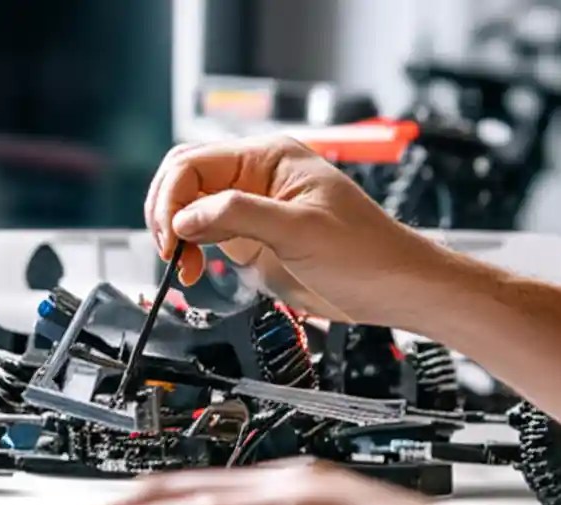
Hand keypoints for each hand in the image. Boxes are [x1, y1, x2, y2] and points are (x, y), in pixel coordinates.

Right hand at [144, 135, 455, 327]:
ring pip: (190, 208)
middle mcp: (256, 177)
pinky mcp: (253, 239)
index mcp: (269, 158)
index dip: (173, 198)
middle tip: (168, 250)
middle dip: (167, 213)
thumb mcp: (300, 230)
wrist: (393, 290)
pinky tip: (195, 269)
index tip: (171, 236)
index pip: (195, 163)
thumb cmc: (366, 254)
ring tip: (183, 265)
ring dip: (175, 234)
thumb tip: (185, 217)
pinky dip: (190, 250)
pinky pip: (206, 234)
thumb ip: (238, 216)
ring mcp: (253, 208)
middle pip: (185, 180)